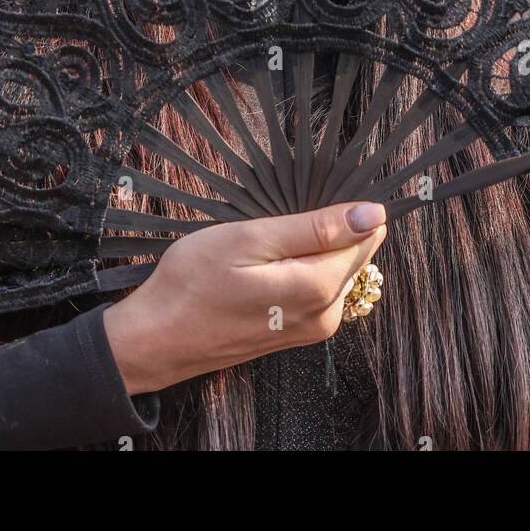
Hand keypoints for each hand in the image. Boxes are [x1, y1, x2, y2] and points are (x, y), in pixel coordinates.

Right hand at [102, 201, 386, 395]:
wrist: (156, 338)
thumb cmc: (192, 283)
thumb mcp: (250, 240)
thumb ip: (314, 228)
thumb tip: (373, 214)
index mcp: (318, 289)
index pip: (365, 236)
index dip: (348, 207)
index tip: (316, 191)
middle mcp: (325, 315)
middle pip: (353, 254)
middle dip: (330, 225)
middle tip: (281, 211)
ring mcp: (310, 328)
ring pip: (335, 269)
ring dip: (313, 245)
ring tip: (268, 232)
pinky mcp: (293, 332)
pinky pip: (317, 286)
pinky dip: (301, 264)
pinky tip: (266, 257)